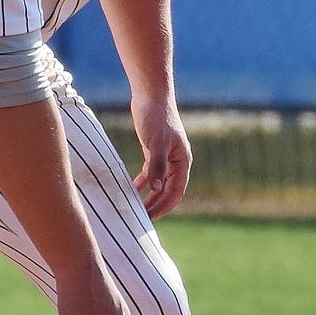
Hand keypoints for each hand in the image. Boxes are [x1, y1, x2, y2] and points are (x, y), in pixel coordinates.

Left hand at [130, 100, 191, 219]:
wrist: (151, 94)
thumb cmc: (156, 117)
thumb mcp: (155, 143)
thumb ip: (156, 166)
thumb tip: (154, 189)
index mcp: (182, 161)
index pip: (176, 191)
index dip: (165, 206)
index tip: (151, 219)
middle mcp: (177, 160)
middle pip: (168, 190)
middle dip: (157, 205)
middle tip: (142, 219)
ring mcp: (166, 155)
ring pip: (159, 182)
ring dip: (150, 196)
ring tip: (138, 209)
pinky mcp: (155, 149)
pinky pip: (151, 171)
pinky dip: (143, 181)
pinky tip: (133, 188)